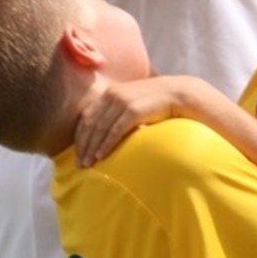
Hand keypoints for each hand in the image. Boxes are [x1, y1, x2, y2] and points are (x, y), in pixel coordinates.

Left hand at [73, 76, 206, 166]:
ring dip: (92, 148)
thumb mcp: (132, 104)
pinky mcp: (134, 110)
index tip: (77, 153)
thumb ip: (118, 113)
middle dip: (83, 145)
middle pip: (90, 124)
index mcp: (109, 93)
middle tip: (80, 164)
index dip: (80, 136)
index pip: (86, 117)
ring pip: (100, 128)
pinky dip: (106, 144)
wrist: (179, 94)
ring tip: (89, 164)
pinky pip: (115, 130)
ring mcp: (123, 101)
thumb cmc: (156, 103)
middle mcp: (112, 95)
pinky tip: (101, 156)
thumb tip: (105, 133)